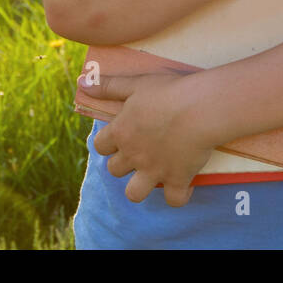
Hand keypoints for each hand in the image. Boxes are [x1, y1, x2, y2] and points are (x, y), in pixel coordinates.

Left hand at [82, 69, 214, 206]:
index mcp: (120, 132)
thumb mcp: (135, 84)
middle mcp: (133, 155)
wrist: (199, 108)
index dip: (109, 142)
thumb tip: (82, 83)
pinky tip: (185, 182)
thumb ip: (108, 86)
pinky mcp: (177, 180)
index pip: (100, 146)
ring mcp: (154, 171)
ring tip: (153, 174)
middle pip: (115, 170)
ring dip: (141, 187)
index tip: (121, 136)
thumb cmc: (167, 92)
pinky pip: (174, 200)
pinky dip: (178, 194)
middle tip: (141, 151)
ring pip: (134, 194)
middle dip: (124, 163)